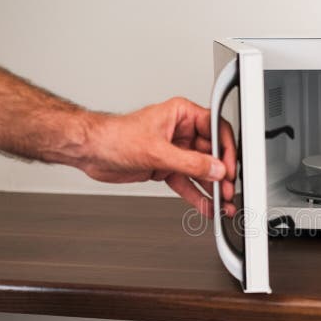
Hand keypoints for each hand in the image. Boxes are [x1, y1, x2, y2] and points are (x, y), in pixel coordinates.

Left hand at [79, 97, 236, 217]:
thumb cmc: (114, 137)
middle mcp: (181, 131)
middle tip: (228, 191)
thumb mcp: (157, 150)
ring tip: (222, 203)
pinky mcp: (166, 167)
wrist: (90, 151)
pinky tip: (206, 206)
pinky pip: (187, 183)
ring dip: (211, 189)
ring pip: (200, 171)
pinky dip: (195, 195)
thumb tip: (215, 169)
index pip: (216, 129)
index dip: (226, 149)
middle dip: (221, 175)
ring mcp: (174, 151)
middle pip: (211, 154)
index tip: (229, 168)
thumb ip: (190, 162)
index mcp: (181, 115)